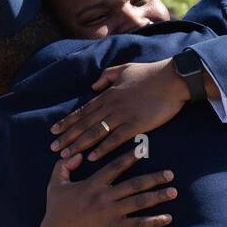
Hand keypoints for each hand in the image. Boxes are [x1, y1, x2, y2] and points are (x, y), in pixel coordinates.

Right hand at [37, 148, 176, 226]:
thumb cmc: (57, 212)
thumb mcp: (55, 185)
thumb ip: (64, 167)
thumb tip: (77, 154)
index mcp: (92, 184)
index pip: (115, 167)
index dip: (130, 157)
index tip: (145, 150)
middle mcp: (104, 197)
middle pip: (134, 184)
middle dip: (154, 178)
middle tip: (170, 174)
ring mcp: (110, 213)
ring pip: (139, 202)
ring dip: (158, 197)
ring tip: (173, 192)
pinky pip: (138, 224)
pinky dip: (154, 221)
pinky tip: (167, 218)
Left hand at [49, 59, 191, 161]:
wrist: (172, 78)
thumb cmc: (150, 73)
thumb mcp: (124, 69)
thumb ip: (106, 76)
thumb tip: (93, 86)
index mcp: (108, 94)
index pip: (83, 111)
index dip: (68, 122)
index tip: (55, 131)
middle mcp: (111, 106)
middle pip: (84, 124)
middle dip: (67, 137)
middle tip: (54, 148)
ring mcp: (122, 116)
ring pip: (95, 133)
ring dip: (79, 145)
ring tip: (66, 155)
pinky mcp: (135, 125)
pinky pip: (115, 139)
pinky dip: (102, 148)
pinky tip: (91, 157)